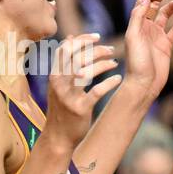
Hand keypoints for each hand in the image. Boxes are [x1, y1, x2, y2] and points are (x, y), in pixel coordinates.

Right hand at [43, 33, 119, 151]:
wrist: (58, 136)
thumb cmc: (62, 107)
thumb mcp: (59, 83)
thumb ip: (64, 62)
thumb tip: (70, 37)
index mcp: (54, 75)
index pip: (65, 49)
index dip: (82, 40)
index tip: (97, 37)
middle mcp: (58, 83)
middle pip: (76, 57)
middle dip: (96, 50)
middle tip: (111, 50)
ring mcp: (68, 96)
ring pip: (85, 72)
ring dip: (103, 64)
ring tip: (115, 63)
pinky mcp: (80, 109)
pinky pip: (96, 92)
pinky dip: (108, 83)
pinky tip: (118, 79)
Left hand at [123, 0, 172, 101]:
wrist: (144, 83)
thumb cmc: (136, 62)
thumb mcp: (134, 37)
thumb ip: (138, 17)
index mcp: (137, 22)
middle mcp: (146, 27)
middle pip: (155, 4)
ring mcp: (157, 36)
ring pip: (165, 16)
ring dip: (172, 7)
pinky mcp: (166, 46)